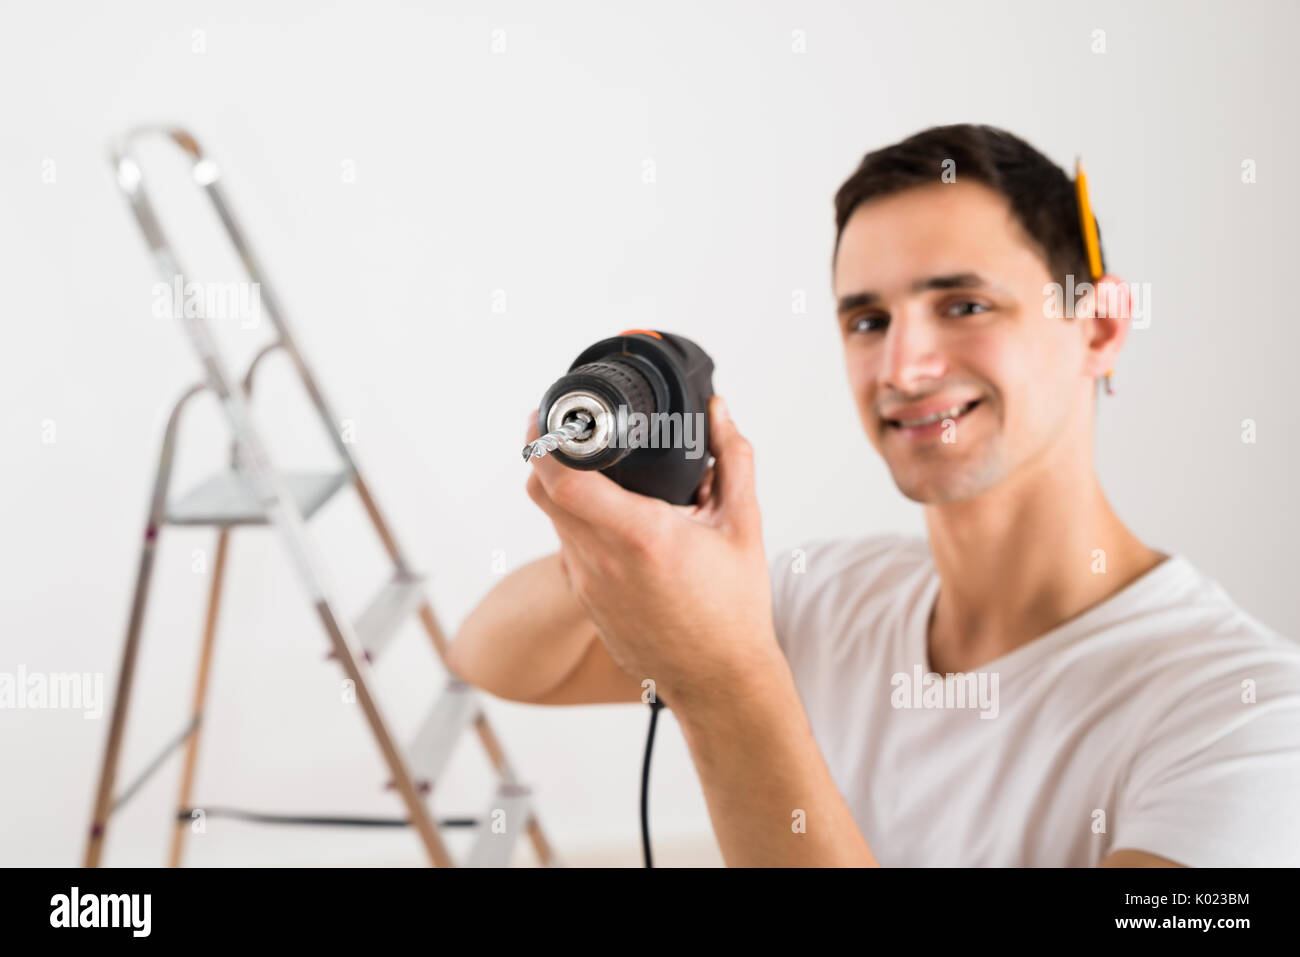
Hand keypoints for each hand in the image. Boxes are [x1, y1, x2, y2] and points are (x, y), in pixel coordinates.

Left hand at [523, 395, 777, 708]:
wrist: (719, 680)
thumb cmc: (734, 608)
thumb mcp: (743, 525)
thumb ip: (732, 459)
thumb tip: (719, 410)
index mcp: (640, 537)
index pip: (563, 481)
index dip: (542, 441)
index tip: (546, 414)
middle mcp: (603, 562)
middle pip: (543, 493)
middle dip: (543, 453)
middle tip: (560, 428)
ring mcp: (588, 585)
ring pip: (553, 521)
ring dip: (562, 489)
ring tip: (594, 469)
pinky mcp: (586, 603)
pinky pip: (568, 549)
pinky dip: (578, 524)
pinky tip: (610, 517)